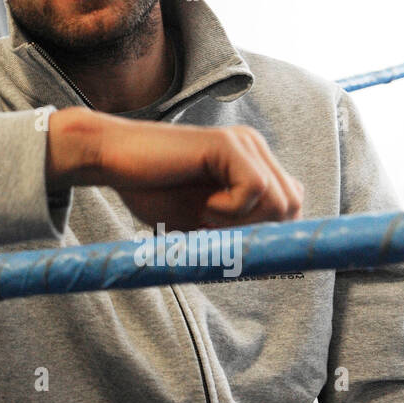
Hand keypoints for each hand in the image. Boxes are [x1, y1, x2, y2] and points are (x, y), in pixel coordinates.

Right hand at [45, 108, 303, 230]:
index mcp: (251, 162)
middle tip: (215, 228)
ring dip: (243, 222)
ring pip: (280, 201)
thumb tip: (271, 259)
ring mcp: (243, 143)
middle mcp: (254, 147)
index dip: (268, 232)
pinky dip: (232, 211)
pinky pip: (256, 190)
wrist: (110, 159)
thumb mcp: (202, 220)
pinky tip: (204, 206)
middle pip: (293, 205)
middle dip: (258, 230)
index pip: (291, 204)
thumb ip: (236, 229)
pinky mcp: (228, 144)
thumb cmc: (150, 189)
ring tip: (206, 216)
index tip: (231, 244)